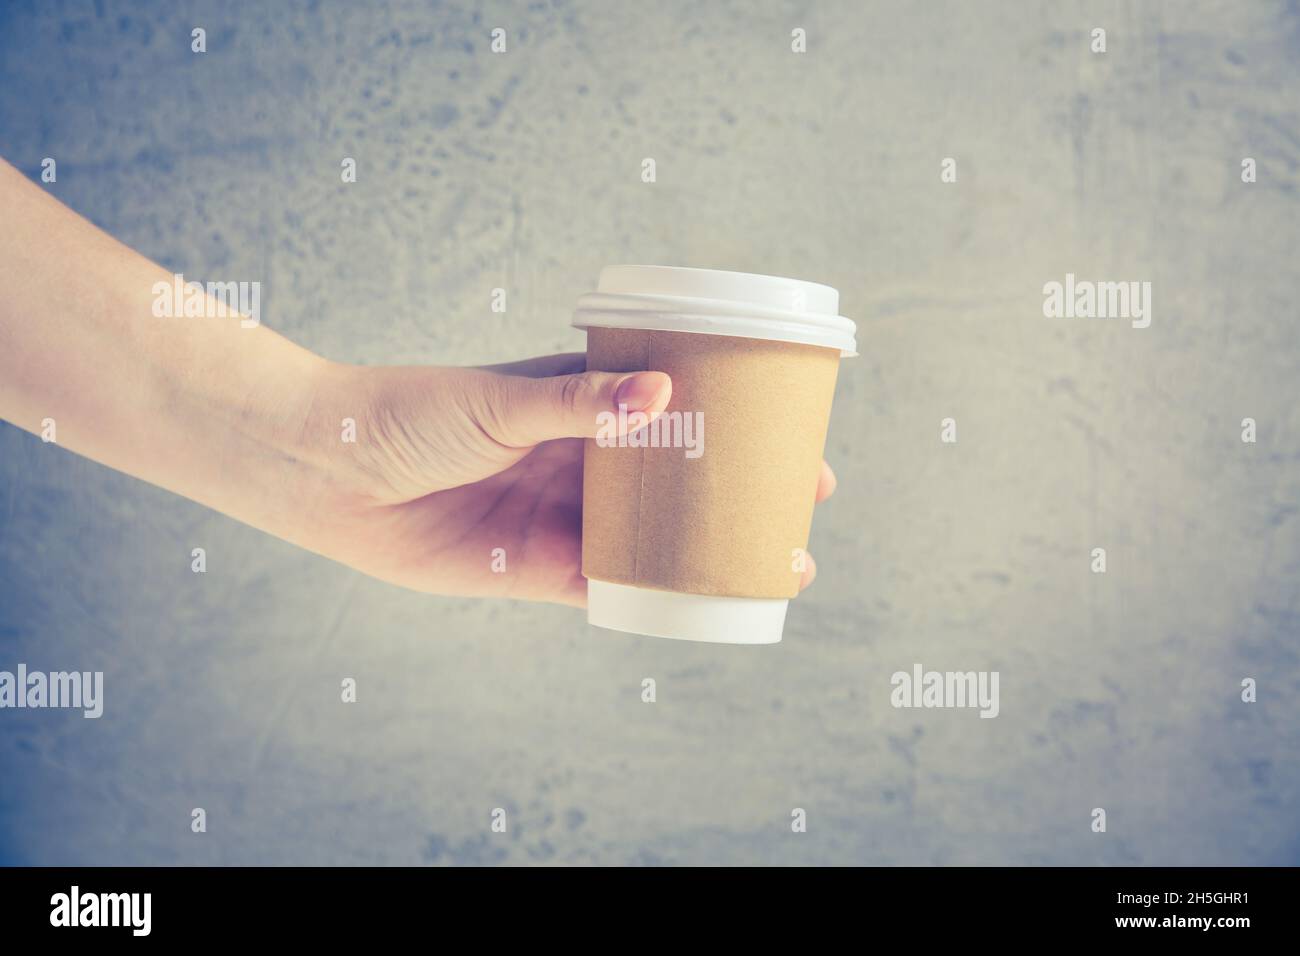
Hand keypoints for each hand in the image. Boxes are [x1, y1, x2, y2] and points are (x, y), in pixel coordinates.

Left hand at [299, 354, 838, 606]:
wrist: (330, 470)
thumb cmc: (409, 412)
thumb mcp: (501, 398)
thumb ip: (579, 402)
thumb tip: (664, 394)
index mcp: (582, 403)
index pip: (677, 409)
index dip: (734, 421)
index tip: (792, 432)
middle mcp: (582, 460)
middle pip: (678, 480)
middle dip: (738, 493)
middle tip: (801, 507)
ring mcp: (562, 516)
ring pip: (653, 538)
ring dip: (708, 552)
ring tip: (772, 564)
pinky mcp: (535, 570)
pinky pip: (608, 587)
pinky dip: (653, 595)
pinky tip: (702, 601)